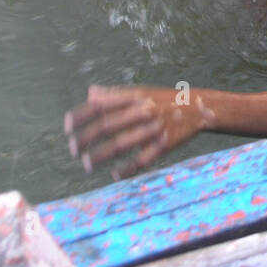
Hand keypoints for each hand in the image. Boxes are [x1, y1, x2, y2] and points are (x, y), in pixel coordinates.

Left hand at [65, 84, 210, 178]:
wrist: (199, 108)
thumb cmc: (164, 100)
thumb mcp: (142, 92)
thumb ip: (115, 94)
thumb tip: (89, 94)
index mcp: (136, 96)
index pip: (102, 105)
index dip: (81, 116)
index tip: (67, 127)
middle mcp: (144, 110)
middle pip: (107, 125)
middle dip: (86, 138)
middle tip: (74, 149)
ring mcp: (154, 128)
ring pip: (121, 144)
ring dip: (100, 156)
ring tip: (87, 164)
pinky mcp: (165, 145)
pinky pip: (142, 160)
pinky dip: (126, 169)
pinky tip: (114, 174)